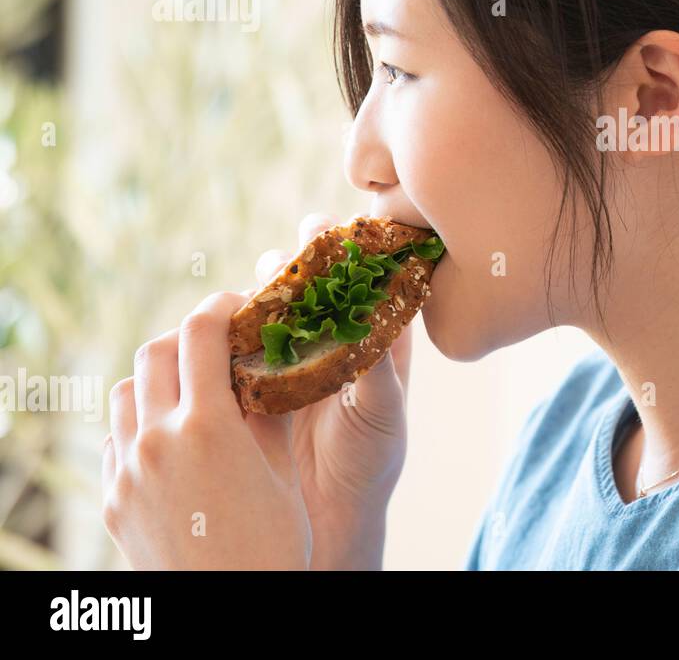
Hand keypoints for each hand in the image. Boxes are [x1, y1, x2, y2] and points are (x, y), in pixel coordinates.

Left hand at [101, 292, 310, 568]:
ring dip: (157, 379)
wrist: (232, 608)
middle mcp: (157, 440)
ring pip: (126, 393)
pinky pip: (117, 440)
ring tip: (191, 391)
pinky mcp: (114, 500)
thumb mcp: (280, 469)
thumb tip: (263, 370)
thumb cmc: (272, 543)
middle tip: (215, 343)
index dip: (221, 306)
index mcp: (207, 426)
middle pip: (155, 351)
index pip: (200, 332)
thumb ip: (263, 413)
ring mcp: (128, 471)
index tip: (239, 305)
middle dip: (186, 336)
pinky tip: (172, 440)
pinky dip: (141, 424)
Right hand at [246, 212, 411, 568]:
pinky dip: (237, 326)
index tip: (350, 228)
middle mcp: (334, 344)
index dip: (359, 252)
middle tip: (307, 233)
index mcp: (375, 344)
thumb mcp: (382, 414)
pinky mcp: (259, 381)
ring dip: (272, 285)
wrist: (331, 514)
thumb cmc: (371, 463)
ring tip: (271, 269)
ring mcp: (294, 359)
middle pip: (319, 286)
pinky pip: (245, 344)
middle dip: (310, 257)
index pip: (368, 284)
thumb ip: (378, 371)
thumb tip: (374, 327)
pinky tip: (232, 315)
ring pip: (279, 308)